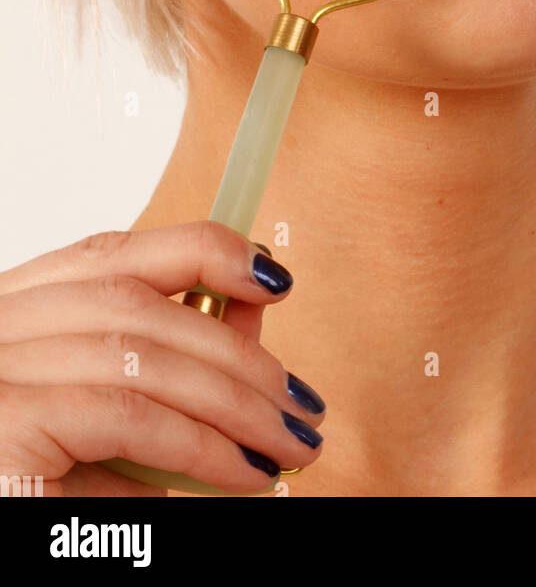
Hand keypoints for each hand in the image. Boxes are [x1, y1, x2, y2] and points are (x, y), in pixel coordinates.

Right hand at [0, 222, 324, 495]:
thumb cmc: (44, 490)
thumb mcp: (111, 417)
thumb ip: (172, 362)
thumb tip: (252, 319)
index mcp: (14, 310)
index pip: (112, 253)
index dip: (201, 251)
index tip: (273, 278)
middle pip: (134, 304)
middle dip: (235, 350)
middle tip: (299, 402)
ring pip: (141, 358)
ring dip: (234, 403)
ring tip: (286, 445)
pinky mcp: (8, 425)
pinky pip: (130, 418)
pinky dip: (200, 444)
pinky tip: (244, 473)